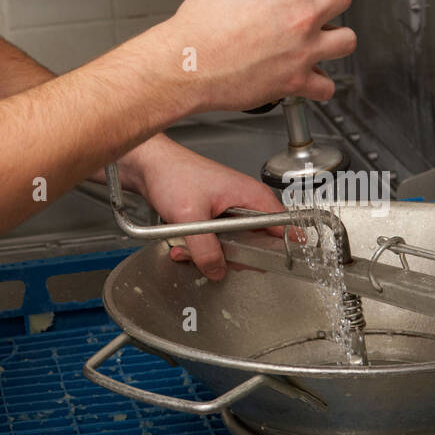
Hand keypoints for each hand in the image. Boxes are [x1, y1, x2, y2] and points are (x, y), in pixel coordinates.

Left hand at [132, 135, 285, 280]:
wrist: (148, 164)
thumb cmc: (172, 173)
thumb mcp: (190, 216)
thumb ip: (206, 249)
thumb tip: (217, 270)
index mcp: (253, 196)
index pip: (286, 228)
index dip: (281, 250)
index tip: (266, 264)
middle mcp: (246, 203)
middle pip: (258, 245)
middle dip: (233, 257)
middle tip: (212, 257)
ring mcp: (231, 211)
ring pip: (233, 247)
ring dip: (210, 254)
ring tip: (189, 248)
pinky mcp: (215, 217)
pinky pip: (216, 242)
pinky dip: (199, 248)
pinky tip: (183, 247)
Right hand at [152, 0, 355, 117]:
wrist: (186, 64)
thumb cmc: (198, 26)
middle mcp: (302, 18)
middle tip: (314, 2)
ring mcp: (303, 52)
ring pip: (347, 40)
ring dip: (334, 37)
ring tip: (316, 38)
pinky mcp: (295, 82)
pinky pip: (327, 86)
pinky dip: (319, 82)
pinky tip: (306, 73)